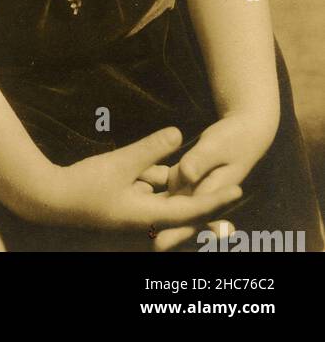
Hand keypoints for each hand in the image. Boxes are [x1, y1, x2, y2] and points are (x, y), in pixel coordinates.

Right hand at [34, 127, 242, 233]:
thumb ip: (151, 149)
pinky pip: (147, 192)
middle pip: (182, 205)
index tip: (238, 188)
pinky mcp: (126, 208)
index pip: (191, 208)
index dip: (216, 198)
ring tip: (160, 166)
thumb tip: (179, 134)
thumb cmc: (85, 185)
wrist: (50, 200)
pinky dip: (150, 178)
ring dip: (166, 180)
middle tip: (231, 183)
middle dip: (202, 193)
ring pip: (161, 194)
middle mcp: (147, 221)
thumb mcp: (121, 164)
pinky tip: (144, 164)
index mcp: (149, 217)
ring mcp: (136, 216)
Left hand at [149, 111, 277, 251]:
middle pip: (179, 215)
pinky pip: (169, 184)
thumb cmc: (233, 138)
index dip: (176, 233)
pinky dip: (155, 182)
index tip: (159, 245)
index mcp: (214, 194)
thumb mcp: (216, 145)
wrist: (245, 131)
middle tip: (145, 246)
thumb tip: (187, 176)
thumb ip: (199, 161)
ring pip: (170, 199)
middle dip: (161, 229)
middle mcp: (203, 195)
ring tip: (132, 222)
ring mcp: (194, 187)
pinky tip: (137, 182)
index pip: (193, 217)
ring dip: (154, 205)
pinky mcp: (186, 178)